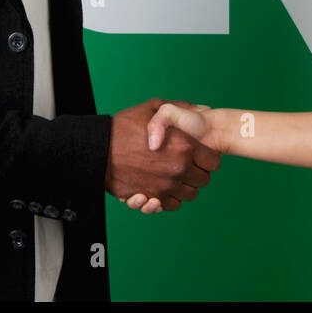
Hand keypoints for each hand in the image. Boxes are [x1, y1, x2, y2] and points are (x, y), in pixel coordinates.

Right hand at [105, 98, 219, 212]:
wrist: (98, 149)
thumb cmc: (124, 127)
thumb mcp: (153, 107)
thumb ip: (179, 108)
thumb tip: (200, 110)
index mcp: (185, 146)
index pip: (213, 162)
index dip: (207, 157)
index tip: (198, 154)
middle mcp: (179, 169)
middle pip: (203, 180)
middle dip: (197, 173)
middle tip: (185, 165)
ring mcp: (166, 186)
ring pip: (189, 195)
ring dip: (184, 187)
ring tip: (173, 177)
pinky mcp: (151, 197)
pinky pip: (171, 205)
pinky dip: (169, 199)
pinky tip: (162, 188)